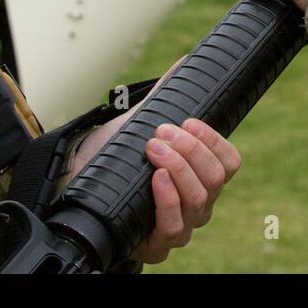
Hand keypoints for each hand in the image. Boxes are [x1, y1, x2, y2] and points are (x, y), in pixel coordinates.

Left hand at [69, 112, 240, 265]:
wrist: (78, 190)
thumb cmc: (115, 162)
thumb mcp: (138, 127)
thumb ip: (163, 99)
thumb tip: (184, 61)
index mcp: (202, 178)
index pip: (230, 163)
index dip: (213, 140)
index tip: (188, 122)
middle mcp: (198, 205)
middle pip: (216, 178)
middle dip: (191, 150)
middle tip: (162, 132)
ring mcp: (181, 227)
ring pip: (199, 199)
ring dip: (178, 168)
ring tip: (153, 148)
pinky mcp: (157, 246)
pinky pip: (174, 225)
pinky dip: (168, 197)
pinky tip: (156, 177)